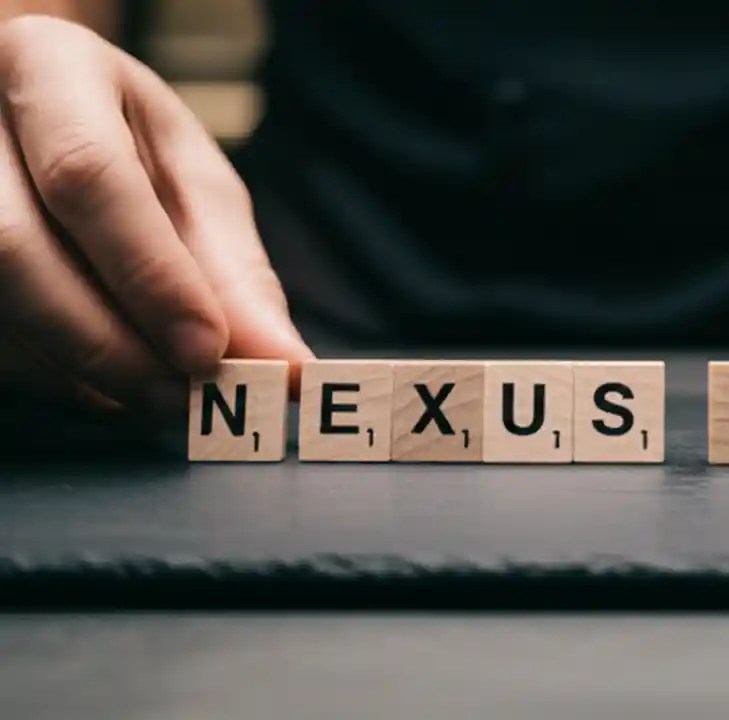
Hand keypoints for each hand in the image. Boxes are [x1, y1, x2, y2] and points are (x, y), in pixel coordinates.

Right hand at [0, 16, 310, 415]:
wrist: (39, 119)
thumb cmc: (129, 145)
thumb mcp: (194, 185)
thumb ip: (235, 274)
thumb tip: (287, 368)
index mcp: (52, 69)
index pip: (88, 176)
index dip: (148, 274)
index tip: (207, 352)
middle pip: (13, 247)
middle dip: (107, 343)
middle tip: (182, 400)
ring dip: (75, 370)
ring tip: (152, 397)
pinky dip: (44, 375)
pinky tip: (97, 384)